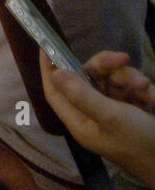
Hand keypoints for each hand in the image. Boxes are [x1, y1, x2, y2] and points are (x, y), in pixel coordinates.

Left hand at [39, 50, 154, 188]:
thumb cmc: (139, 142)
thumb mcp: (111, 117)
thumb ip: (83, 95)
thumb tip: (55, 74)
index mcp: (80, 121)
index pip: (55, 92)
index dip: (49, 70)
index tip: (45, 46)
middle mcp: (92, 115)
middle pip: (88, 77)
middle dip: (107, 66)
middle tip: (124, 59)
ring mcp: (112, 111)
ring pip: (112, 79)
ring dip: (131, 79)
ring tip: (145, 86)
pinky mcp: (130, 109)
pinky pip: (129, 88)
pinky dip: (141, 89)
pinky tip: (152, 98)